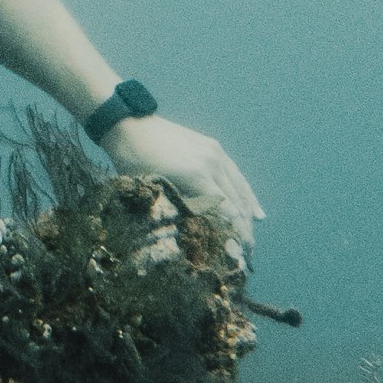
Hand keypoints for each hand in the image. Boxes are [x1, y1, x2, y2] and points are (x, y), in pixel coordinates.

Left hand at [99, 113, 261, 251]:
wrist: (128, 126)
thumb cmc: (132, 163)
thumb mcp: (151, 191)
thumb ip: (176, 211)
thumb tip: (196, 235)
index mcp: (196, 176)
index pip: (226, 212)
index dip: (236, 235)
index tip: (240, 256)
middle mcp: (212, 163)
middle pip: (237, 202)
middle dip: (244, 229)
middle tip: (247, 254)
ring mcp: (215, 153)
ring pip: (240, 188)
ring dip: (249, 213)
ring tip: (253, 237)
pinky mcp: (213, 147)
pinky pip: (235, 173)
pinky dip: (245, 193)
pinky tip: (254, 209)